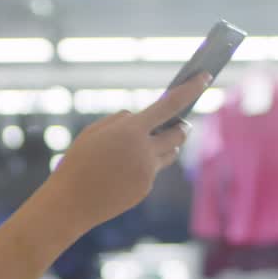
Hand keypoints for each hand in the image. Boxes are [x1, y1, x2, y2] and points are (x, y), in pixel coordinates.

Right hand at [41, 73, 210, 235]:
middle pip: (179, 133)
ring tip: (150, 144)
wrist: (71, 202)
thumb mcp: (94, 132)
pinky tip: (125, 170)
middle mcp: (145, 150)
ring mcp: (148, 172)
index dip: (192, 88)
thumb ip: (121, 121)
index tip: (207, 76)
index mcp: (131, 130)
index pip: (171, 104)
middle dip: (180, 126)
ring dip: (167, 145)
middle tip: (178, 122)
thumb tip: (141, 118)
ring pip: (170, 153)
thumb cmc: (78, 162)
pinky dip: (145, 165)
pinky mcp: (145, 188)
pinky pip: (153, 171)